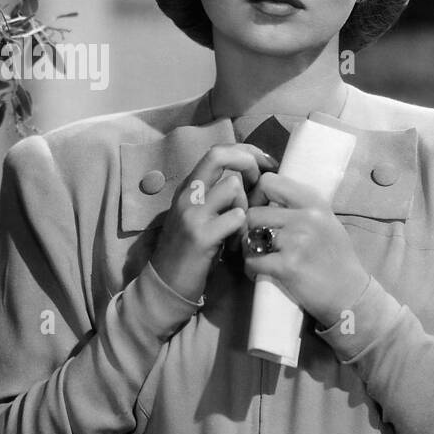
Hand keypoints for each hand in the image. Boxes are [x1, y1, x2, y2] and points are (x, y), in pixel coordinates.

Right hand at [150, 143, 276, 303]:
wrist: (167, 282)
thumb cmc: (192, 249)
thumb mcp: (201, 215)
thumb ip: (220, 195)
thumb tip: (254, 177)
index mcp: (189, 187)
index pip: (217, 151)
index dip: (246, 151)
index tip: (266, 163)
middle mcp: (187, 195)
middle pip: (219, 156)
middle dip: (248, 163)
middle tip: (261, 183)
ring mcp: (192, 214)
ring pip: (233, 187)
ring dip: (247, 205)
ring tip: (241, 228)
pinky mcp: (200, 236)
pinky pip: (236, 218)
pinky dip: (244, 229)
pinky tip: (237, 244)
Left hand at [241, 172, 369, 326]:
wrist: (350, 293)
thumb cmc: (336, 259)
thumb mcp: (327, 222)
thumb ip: (300, 208)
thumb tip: (265, 198)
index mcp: (314, 203)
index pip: (269, 182)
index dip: (256, 196)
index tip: (259, 210)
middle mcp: (306, 218)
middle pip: (254, 212)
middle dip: (248, 228)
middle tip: (253, 240)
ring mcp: (296, 241)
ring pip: (249, 236)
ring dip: (247, 248)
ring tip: (257, 256)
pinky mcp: (288, 266)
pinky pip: (252, 261)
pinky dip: (250, 269)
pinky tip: (258, 272)